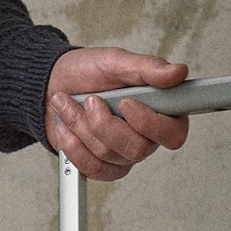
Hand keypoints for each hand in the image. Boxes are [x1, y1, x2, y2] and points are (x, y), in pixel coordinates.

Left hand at [45, 48, 189, 179]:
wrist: (53, 86)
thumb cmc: (87, 73)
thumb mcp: (116, 61)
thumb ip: (147, 68)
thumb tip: (177, 73)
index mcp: (159, 109)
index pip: (173, 133)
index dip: (148, 123)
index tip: (125, 102)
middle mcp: (145, 136)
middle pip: (137, 149)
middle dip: (104, 124)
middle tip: (91, 100)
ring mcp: (124, 153)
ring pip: (109, 156)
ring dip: (82, 127)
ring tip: (71, 105)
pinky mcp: (103, 166)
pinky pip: (93, 169)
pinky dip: (74, 146)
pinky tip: (66, 127)